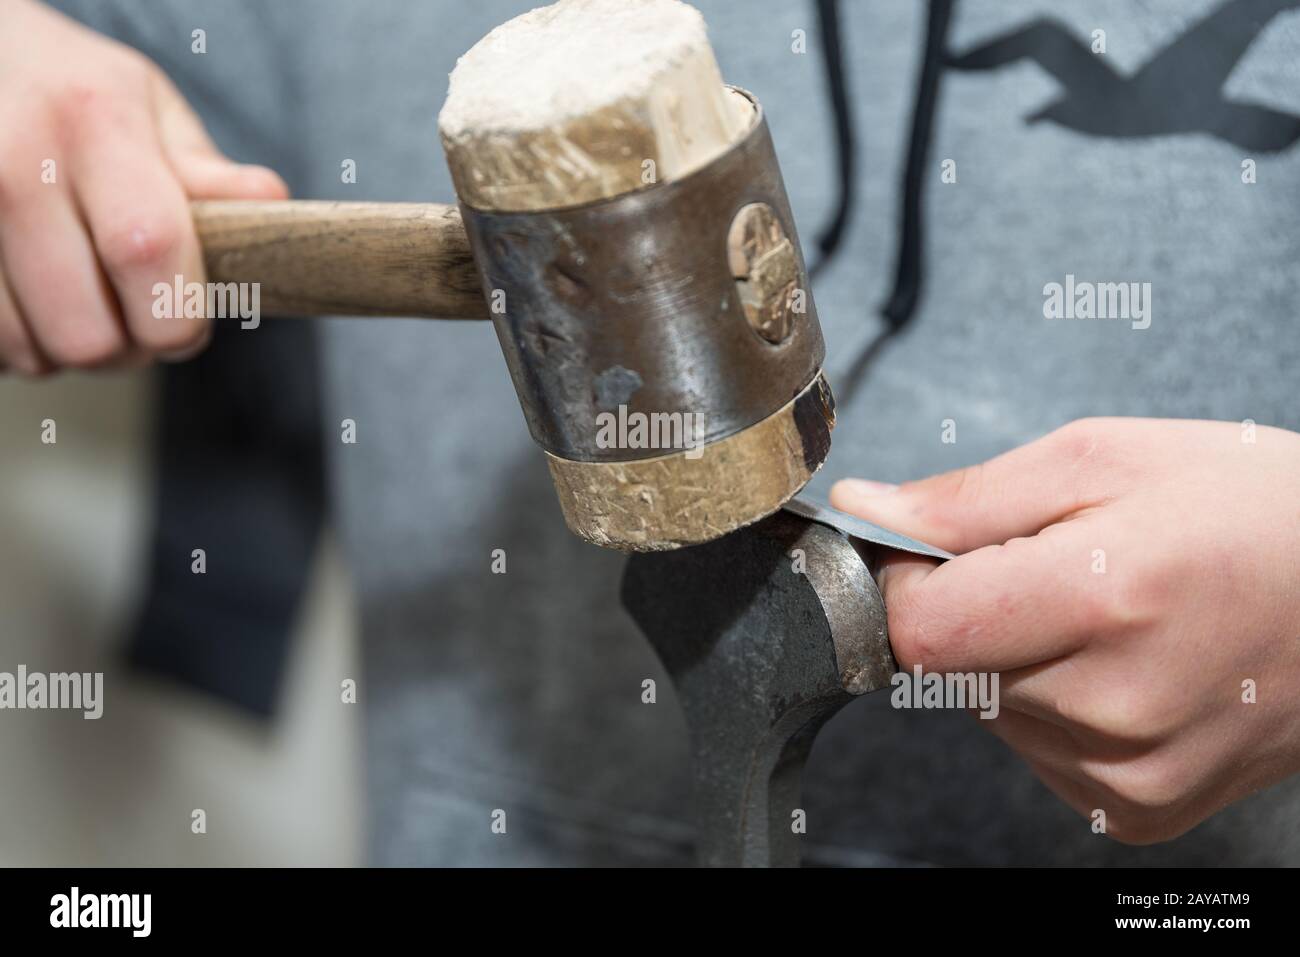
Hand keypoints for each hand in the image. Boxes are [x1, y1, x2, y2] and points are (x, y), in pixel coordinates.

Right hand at [0, 0, 287, 374]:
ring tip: (78, 301)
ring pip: (31, 350)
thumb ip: (206, 173)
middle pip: (88, 332)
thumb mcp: (149, 109)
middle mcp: (14, 164)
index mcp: (92, 122)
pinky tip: (31, 298)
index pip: (148, 250)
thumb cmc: (74, 95)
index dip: (179, 316)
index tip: (188, 325)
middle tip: (133, 318)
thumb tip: (269, 204)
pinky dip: (18, 342)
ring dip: (65, 348)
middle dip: (127, 347)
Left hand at [831, 417, 1299, 843]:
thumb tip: (865, 511)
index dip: (910, 582)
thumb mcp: (1101, 458)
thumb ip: (967, 497)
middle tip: (1057, 572)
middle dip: (975, 613)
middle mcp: (1116, 705)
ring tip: (1106, 616)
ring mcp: (1132, 772)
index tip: (943, 554)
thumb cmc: (1246, 507)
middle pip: (951, 670)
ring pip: (989, 712)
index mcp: (1104, 599)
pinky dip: (1053, 708)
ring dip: (1016, 660)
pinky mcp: (1139, 811)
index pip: (917, 629)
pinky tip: (1122, 667)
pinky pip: (1037, 754)